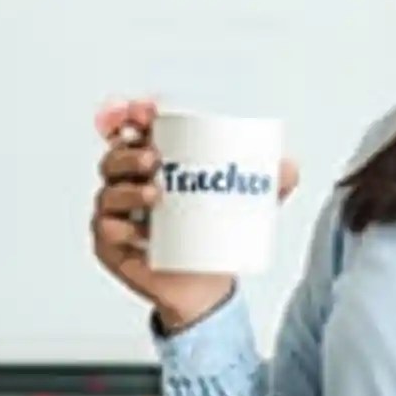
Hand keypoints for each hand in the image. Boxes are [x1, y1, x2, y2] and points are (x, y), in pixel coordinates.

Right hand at [90, 98, 299, 331]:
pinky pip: (106, 231)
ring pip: (109, 192)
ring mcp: (118, 215)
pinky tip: (136, 229)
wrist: (206, 286)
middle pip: (115, 157)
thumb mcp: (247, 205)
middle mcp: (129, 184)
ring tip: (154, 193)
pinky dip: (117, 227)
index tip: (145, 109)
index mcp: (154, 165)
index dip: (131, 115)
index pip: (134, 131)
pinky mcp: (112, 246)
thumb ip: (271, 184)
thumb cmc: (216, 236)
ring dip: (126, 188)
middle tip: (154, 158)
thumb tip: (289, 166)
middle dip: (128, 151)